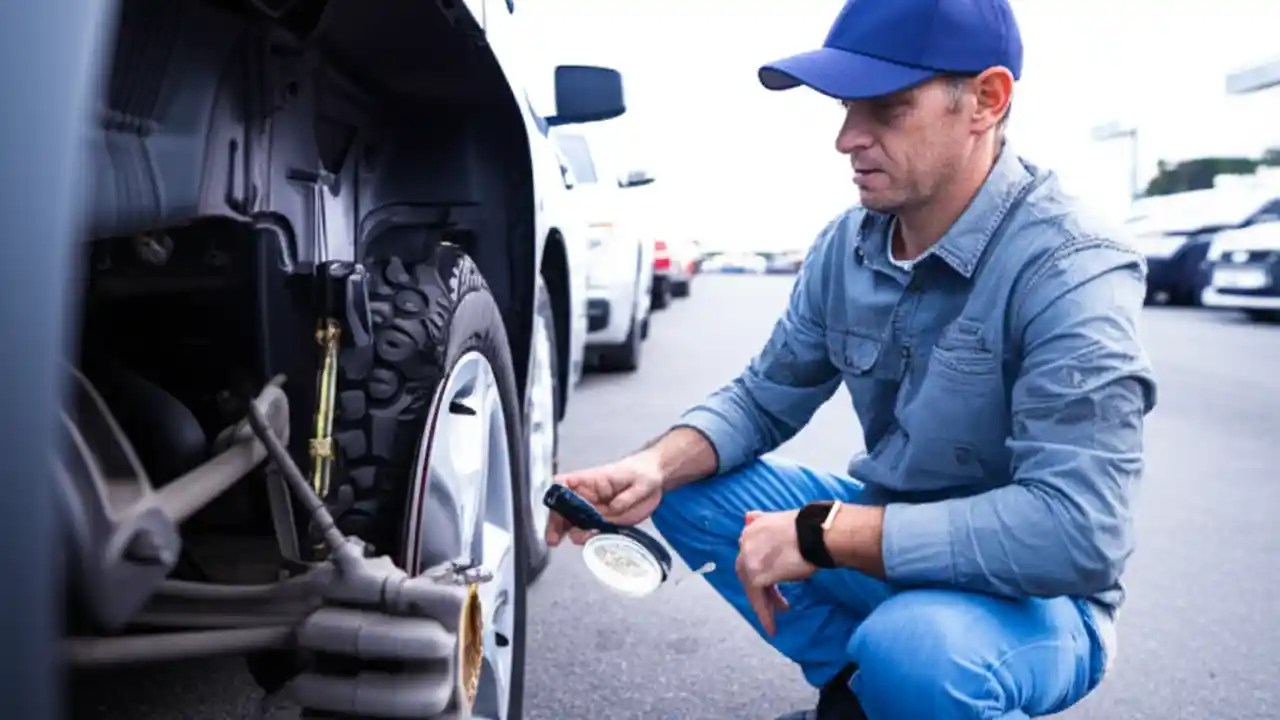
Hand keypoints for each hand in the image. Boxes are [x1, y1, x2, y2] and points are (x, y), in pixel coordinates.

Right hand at [546, 453, 663, 546]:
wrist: (656, 480)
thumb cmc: (645, 474)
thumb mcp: (640, 482)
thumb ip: (626, 497)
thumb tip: (613, 508)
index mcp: (593, 480)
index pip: (564, 483)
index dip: (555, 494)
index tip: (554, 507)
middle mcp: (589, 495)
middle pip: (563, 507)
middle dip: (556, 523)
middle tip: (554, 539)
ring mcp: (595, 509)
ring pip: (573, 522)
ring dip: (571, 533)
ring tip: (579, 540)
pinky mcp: (604, 521)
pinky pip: (589, 531)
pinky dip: (587, 538)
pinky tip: (591, 543)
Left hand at [736, 509, 816, 635]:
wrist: (817, 532)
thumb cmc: (809, 528)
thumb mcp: (782, 521)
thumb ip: (763, 521)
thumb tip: (748, 516)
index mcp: (752, 527)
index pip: (751, 553)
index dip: (762, 568)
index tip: (774, 580)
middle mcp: (745, 542)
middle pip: (748, 571)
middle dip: (763, 587)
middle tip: (779, 600)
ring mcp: (748, 559)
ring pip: (752, 587)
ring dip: (765, 602)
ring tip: (781, 612)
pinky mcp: (756, 576)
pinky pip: (758, 599)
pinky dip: (764, 613)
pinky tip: (772, 626)